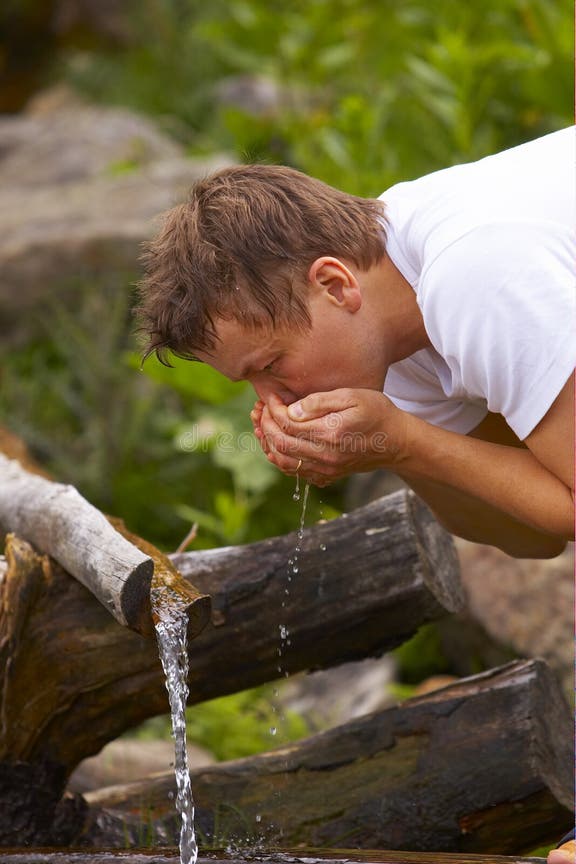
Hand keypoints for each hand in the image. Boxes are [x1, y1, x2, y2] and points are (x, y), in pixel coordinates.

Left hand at [251, 389, 409, 485]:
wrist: (397, 441)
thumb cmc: (377, 412)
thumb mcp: (352, 396)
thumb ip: (320, 402)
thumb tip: (291, 411)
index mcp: (330, 433)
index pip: (287, 423)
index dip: (273, 409)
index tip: (271, 397)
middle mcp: (325, 455)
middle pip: (280, 443)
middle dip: (265, 424)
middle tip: (261, 409)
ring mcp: (325, 469)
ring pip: (283, 461)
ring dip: (267, 442)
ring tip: (261, 424)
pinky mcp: (327, 476)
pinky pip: (294, 471)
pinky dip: (279, 457)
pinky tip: (274, 442)